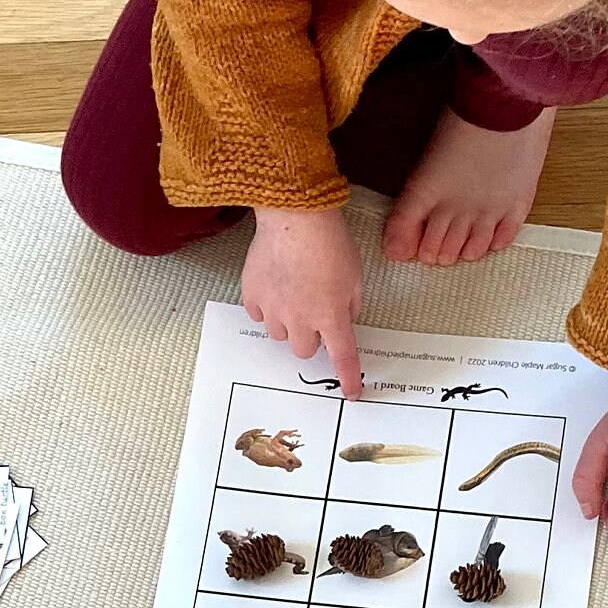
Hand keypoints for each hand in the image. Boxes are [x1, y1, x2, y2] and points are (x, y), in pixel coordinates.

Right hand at [240, 204, 364, 398]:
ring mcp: (273, 309)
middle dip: (310, 337)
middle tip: (313, 312)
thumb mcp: (355, 275)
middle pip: (303, 350)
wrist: (294, 215)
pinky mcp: (252, 295)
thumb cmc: (330, 241)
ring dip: (288, 322)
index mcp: (331, 316)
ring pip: (279, 334)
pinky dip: (267, 306)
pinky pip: (259, 314)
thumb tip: (342, 320)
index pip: (342, 357)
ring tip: (292, 292)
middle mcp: (300, 319)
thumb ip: (350, 305)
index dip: (348, 378)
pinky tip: (274, 284)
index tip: (352, 393)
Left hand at [381, 106, 553, 267]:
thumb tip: (407, 220)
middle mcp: (455, 209)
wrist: (508, 101)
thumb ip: (416, 193)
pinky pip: (503, 239)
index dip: (403, 244)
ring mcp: (489, 211)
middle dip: (433, 251)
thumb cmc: (465, 114)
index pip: (403, 233)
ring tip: (461, 245)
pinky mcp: (518, 205)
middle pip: (437, 249)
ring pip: (470, 251)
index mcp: (425, 191)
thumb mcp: (429, 151)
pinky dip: (493, 243)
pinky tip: (489, 238)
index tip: (406, 247)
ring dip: (462, 250)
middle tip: (435, 247)